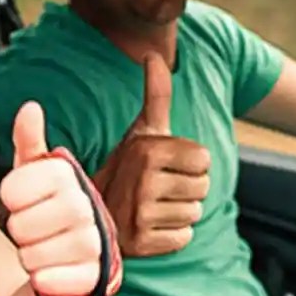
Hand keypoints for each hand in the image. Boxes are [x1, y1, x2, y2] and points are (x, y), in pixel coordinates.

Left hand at [0, 101, 102, 295]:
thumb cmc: (50, 209)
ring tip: (46, 248)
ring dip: (29, 257)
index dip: (10, 199)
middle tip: (36, 228)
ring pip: (31, 256)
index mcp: (67, 176)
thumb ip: (30, 141)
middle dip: (19, 232)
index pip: (10, 189)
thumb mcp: (37, 173)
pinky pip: (47, 280)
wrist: (78, 257)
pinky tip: (54, 270)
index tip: (24, 200)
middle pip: (19, 226)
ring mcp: (92, 242)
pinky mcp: (93, 276)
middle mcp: (84, 205)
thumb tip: (30, 107)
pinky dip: (42, 279)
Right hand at [92, 53, 209, 256]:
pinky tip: (149, 226)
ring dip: (177, 212)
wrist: (91, 213)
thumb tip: (153, 52)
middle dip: (185, 188)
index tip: (161, 166)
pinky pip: (183, 238)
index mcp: (147, 149)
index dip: (188, 163)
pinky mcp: (143, 243)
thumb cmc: (126, 168)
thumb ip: (155, 94)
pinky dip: (170, 236)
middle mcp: (143, 180)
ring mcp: (142, 213)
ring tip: (150, 206)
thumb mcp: (140, 131)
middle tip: (155, 188)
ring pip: (195, 214)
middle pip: (204, 187)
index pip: (204, 159)